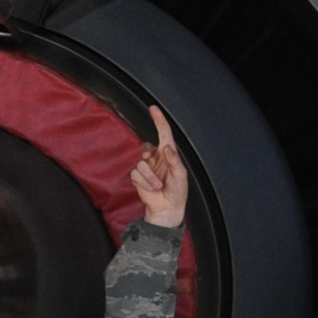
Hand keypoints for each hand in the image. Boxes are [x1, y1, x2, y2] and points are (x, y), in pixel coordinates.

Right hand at [130, 106, 188, 228]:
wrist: (167, 208)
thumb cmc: (177, 192)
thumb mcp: (181, 175)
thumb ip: (174, 160)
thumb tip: (166, 148)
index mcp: (169, 154)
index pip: (163, 133)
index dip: (158, 120)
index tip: (153, 108)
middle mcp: (157, 158)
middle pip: (146, 146)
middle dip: (149, 155)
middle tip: (154, 162)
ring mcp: (147, 167)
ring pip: (141, 163)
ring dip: (150, 177)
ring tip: (158, 185)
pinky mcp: (138, 177)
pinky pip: (136, 174)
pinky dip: (144, 182)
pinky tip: (151, 188)